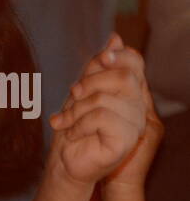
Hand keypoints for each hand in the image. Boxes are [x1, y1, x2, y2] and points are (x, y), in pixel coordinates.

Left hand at [48, 34, 148, 186]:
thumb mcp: (81, 93)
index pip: (135, 64)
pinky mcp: (126, 141)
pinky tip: (73, 133)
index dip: (121, 55)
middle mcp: (137, 108)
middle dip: (90, 83)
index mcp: (128, 93)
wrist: (64, 162)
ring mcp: (135, 126)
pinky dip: (79, 124)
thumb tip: (115, 38)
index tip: (102, 56)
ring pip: (105, 99)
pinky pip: (101, 118)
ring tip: (66, 122)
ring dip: (76, 109)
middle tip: (74, 94)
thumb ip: (97, 68)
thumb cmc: (73, 128)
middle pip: (123, 78)